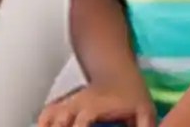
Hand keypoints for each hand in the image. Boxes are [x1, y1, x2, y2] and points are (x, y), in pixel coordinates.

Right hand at [38, 85, 155, 126]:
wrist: (116, 69)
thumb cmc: (130, 91)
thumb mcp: (144, 109)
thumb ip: (145, 126)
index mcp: (94, 107)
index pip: (80, 124)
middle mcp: (77, 105)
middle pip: (59, 122)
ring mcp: (68, 104)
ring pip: (49, 118)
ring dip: (49, 126)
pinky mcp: (64, 105)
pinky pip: (46, 114)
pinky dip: (43, 122)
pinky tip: (44, 126)